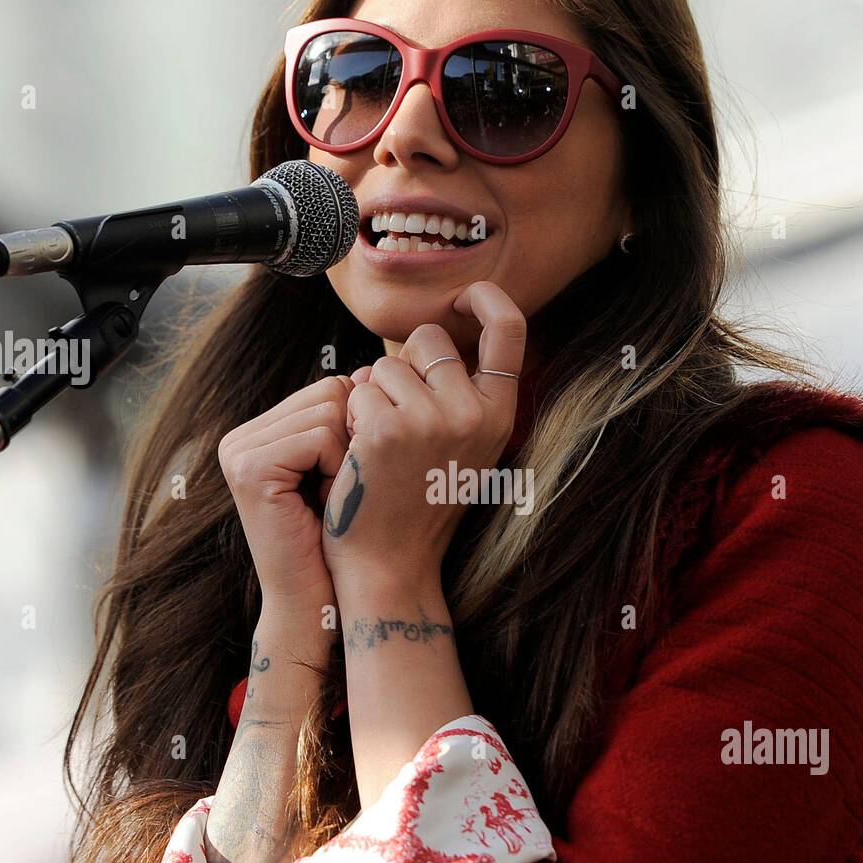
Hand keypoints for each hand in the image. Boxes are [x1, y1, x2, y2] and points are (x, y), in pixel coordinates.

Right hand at [218, 374, 354, 621]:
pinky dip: (337, 468)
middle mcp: (240, 436)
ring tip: (332, 498)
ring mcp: (238, 450)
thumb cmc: (341, 538)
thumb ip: (349, 417)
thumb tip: (371, 368)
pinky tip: (324, 502)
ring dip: (348, 457)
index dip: (357, 428)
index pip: (329, 387)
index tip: (349, 476)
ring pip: (329, 410)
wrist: (317, 601)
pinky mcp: (249, 467)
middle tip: (341, 490)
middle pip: (330, 391)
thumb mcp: (344, 467)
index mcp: (259, 432)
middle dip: (354, 440)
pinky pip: (320, 436)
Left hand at [321, 281, 526, 590]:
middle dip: (404, 362)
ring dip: (374, 393)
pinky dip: (352, 414)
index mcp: (500, 415)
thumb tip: (431, 337)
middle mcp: (474, 413)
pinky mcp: (386, 428)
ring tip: (379, 443)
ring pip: (387, 363)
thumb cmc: (419, 503)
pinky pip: (360, 388)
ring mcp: (431, 419)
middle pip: (430, 338)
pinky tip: (360, 452)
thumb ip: (462, 395)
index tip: (460, 297)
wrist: (392, 565)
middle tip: (398, 414)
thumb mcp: (463, 447)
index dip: (484, 297)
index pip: (510, 326)